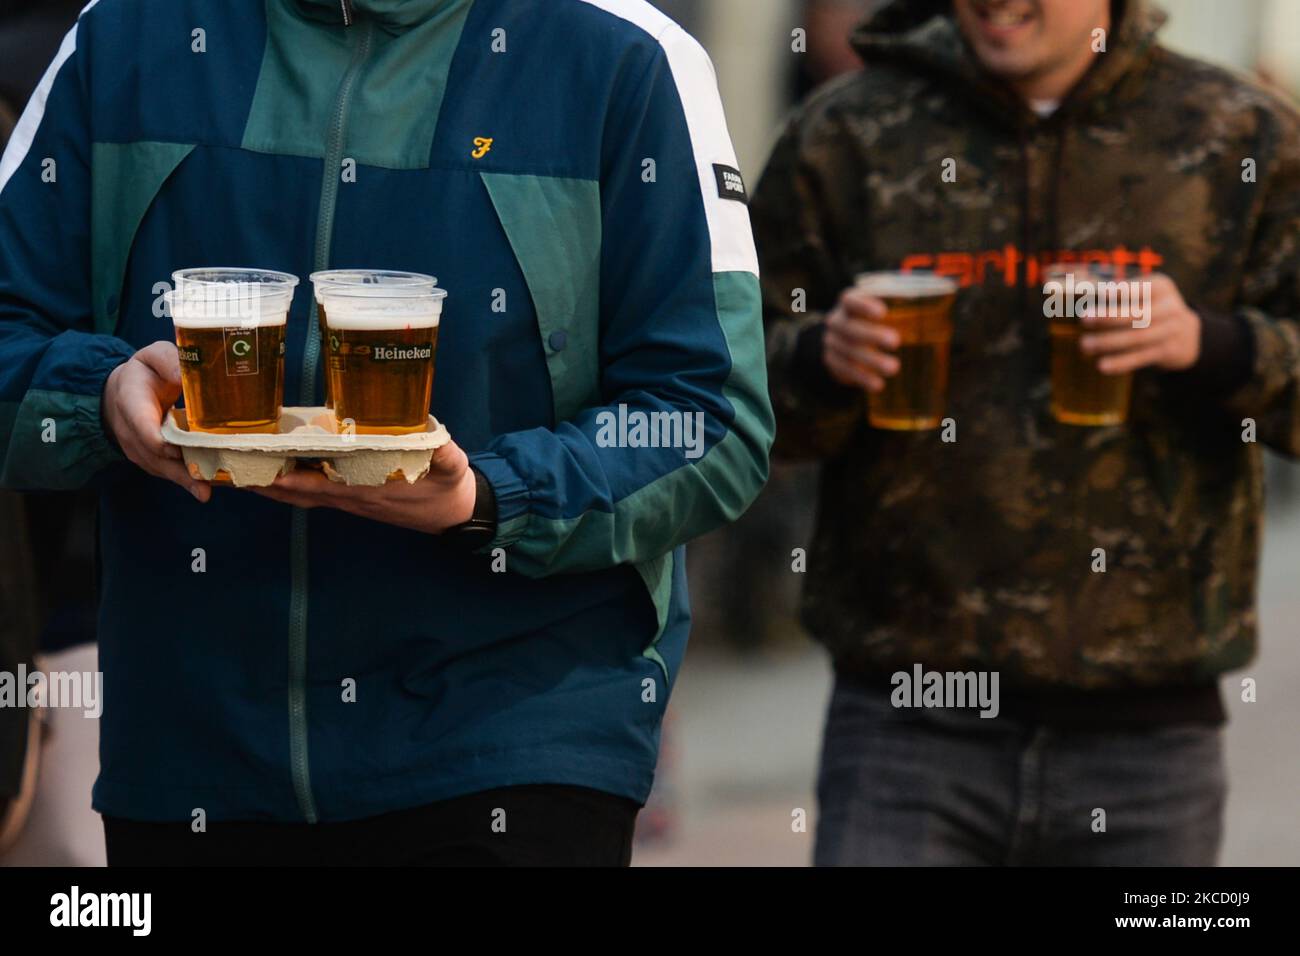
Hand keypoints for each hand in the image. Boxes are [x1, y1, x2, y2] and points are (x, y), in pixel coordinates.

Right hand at [102, 341, 210, 501]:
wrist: (121, 392)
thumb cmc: (144, 373)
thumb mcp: (152, 356)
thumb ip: (166, 360)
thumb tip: (184, 372)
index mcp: (131, 402)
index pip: (141, 425)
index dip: (158, 440)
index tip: (177, 449)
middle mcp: (131, 431)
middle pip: (153, 455)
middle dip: (177, 469)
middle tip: (203, 482)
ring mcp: (139, 449)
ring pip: (160, 469)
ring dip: (183, 480)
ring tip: (204, 491)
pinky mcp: (151, 459)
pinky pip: (167, 472)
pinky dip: (185, 480)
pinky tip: (204, 488)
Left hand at [249, 441, 475, 533]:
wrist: (455, 515)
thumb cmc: (449, 488)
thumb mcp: (450, 466)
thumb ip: (439, 448)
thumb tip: (425, 422)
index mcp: (370, 489)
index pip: (322, 485)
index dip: (292, 480)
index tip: (264, 470)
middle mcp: (351, 497)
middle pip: (297, 494)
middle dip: (264, 483)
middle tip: (228, 469)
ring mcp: (349, 500)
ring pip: (299, 496)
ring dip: (268, 486)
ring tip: (235, 472)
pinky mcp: (351, 498)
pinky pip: (311, 494)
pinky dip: (287, 486)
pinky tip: (272, 474)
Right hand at [823, 288, 900, 391]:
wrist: (844, 338)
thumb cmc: (872, 319)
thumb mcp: (880, 308)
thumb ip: (899, 306)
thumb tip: (935, 309)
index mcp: (848, 303)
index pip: (850, 301)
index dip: (864, 306)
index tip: (883, 313)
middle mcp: (836, 321)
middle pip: (850, 328)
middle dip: (872, 335)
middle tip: (896, 341)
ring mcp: (832, 342)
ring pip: (849, 352)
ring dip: (871, 361)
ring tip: (894, 368)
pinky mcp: (832, 361)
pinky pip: (846, 370)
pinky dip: (863, 378)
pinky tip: (878, 385)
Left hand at [1078, 274, 1200, 373]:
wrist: (1187, 334)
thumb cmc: (1150, 308)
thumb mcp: (1145, 293)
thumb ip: (1119, 290)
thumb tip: (1082, 285)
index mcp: (1161, 287)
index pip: (1142, 288)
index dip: (1123, 291)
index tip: (1101, 292)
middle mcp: (1169, 307)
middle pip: (1138, 313)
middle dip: (1109, 317)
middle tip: (1084, 319)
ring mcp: (1170, 330)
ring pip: (1138, 337)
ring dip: (1109, 342)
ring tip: (1085, 344)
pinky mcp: (1168, 351)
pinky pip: (1141, 357)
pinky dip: (1121, 362)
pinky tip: (1102, 365)